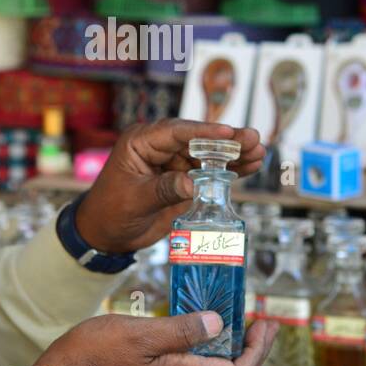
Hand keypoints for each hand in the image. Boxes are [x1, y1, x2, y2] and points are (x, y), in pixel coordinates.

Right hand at [33, 311, 278, 365]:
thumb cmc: (98, 353)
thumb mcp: (143, 334)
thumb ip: (182, 330)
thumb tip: (220, 324)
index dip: (257, 352)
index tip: (266, 325)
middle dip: (251, 349)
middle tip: (262, 322)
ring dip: (231, 346)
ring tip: (238, 318)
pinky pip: (193, 363)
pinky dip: (207, 344)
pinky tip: (201, 323)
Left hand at [74, 119, 264, 253]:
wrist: (106, 233)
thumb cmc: (111, 212)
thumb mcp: (135, 200)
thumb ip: (163, 190)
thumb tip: (191, 183)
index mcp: (141, 142)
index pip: (175, 132)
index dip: (203, 132)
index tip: (228, 132)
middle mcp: (160, 147)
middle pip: (198, 140)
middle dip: (227, 141)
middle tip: (253, 138)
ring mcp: (174, 162)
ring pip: (209, 155)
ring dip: (234, 154)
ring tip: (259, 151)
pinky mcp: (184, 179)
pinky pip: (210, 172)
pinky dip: (230, 170)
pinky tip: (251, 166)